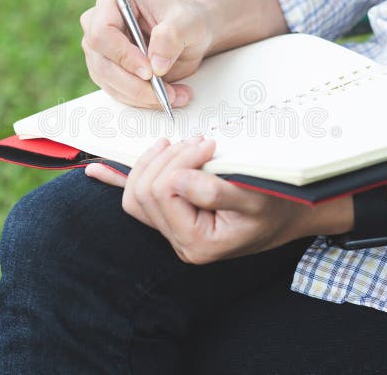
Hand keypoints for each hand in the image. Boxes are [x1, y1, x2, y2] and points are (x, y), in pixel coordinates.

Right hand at [80, 0, 211, 108]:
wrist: (189, 33)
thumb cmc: (185, 19)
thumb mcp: (187, 22)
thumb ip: (171, 36)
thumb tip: (156, 65)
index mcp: (111, 1)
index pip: (102, 32)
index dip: (123, 55)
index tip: (149, 71)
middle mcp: (98, 26)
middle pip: (103, 63)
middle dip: (135, 84)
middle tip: (164, 92)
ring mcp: (101, 52)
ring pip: (110, 82)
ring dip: (142, 96)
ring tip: (174, 95)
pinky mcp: (109, 72)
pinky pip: (119, 92)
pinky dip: (143, 100)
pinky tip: (167, 96)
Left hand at [85, 137, 354, 263]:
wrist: (291, 215)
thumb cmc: (279, 206)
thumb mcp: (257, 198)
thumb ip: (216, 193)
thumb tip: (179, 181)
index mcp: (197, 242)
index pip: (164, 193)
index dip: (181, 163)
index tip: (209, 147)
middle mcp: (180, 241)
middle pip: (144, 193)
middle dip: (165, 160)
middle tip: (198, 144)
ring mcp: (174, 230)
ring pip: (137, 193)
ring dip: (153, 162)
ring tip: (180, 146)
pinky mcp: (173, 218)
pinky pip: (138, 200)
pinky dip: (116, 181)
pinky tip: (95, 171)